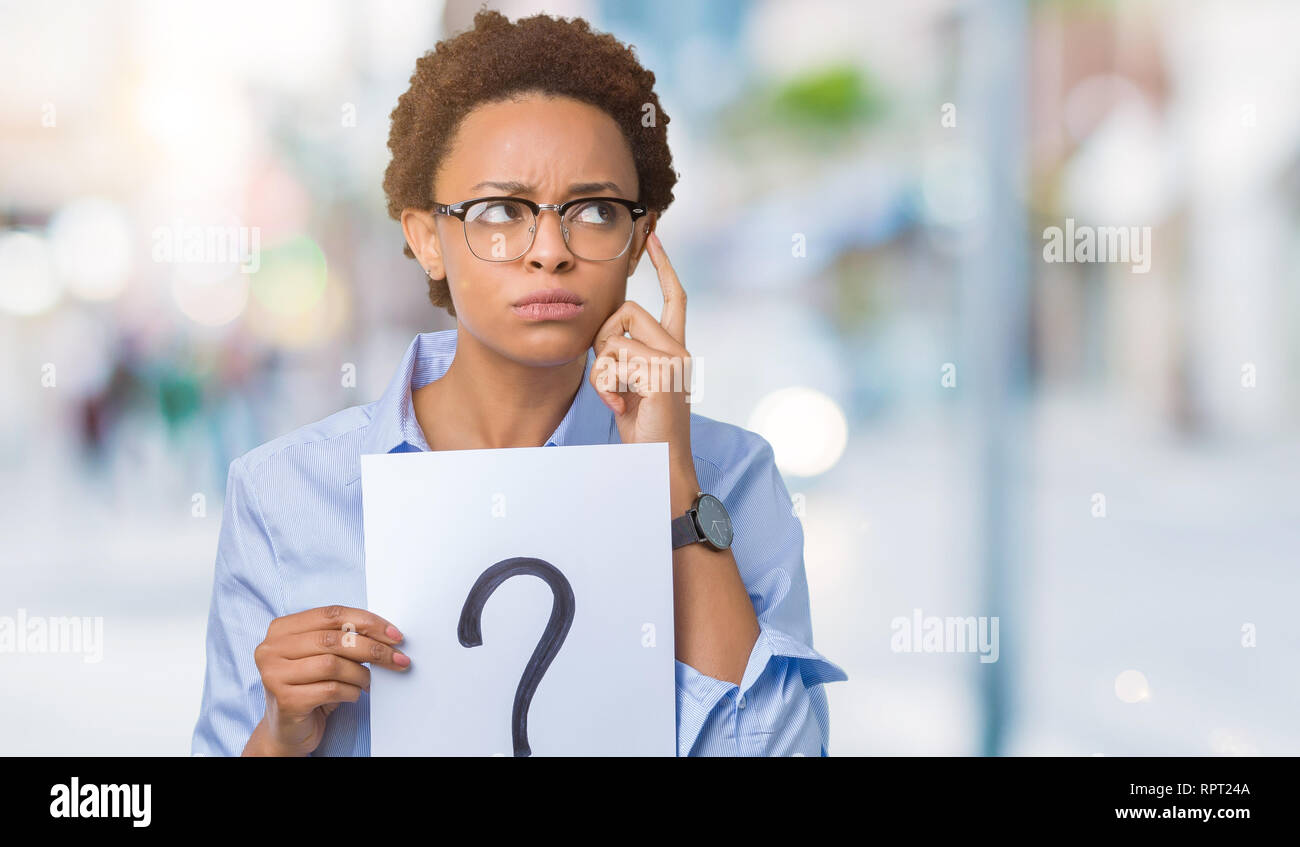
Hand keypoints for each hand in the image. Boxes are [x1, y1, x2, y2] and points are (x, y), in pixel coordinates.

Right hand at [246, 605, 408, 755]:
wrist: (287, 730)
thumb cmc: (309, 687)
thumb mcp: (323, 656)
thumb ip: (344, 638)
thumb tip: (388, 635)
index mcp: (282, 629)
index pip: (331, 614)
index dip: (367, 621)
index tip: (394, 634)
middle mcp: (271, 649)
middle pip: (334, 639)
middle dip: (373, 648)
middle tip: (398, 658)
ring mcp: (274, 675)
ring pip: (333, 665)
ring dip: (361, 674)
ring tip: (368, 681)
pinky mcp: (286, 701)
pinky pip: (331, 690)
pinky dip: (351, 692)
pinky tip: (354, 694)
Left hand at [589, 231, 695, 475]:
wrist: (661, 466)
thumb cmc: (643, 432)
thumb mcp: (631, 386)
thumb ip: (624, 358)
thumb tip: (604, 338)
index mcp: (675, 349)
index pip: (676, 297)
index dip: (664, 266)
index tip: (655, 236)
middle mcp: (680, 349)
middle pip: (627, 308)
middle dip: (602, 338)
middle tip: (608, 377)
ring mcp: (674, 360)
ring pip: (614, 335)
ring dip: (601, 368)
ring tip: (615, 396)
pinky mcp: (662, 375)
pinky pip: (614, 359)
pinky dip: (606, 385)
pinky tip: (619, 406)